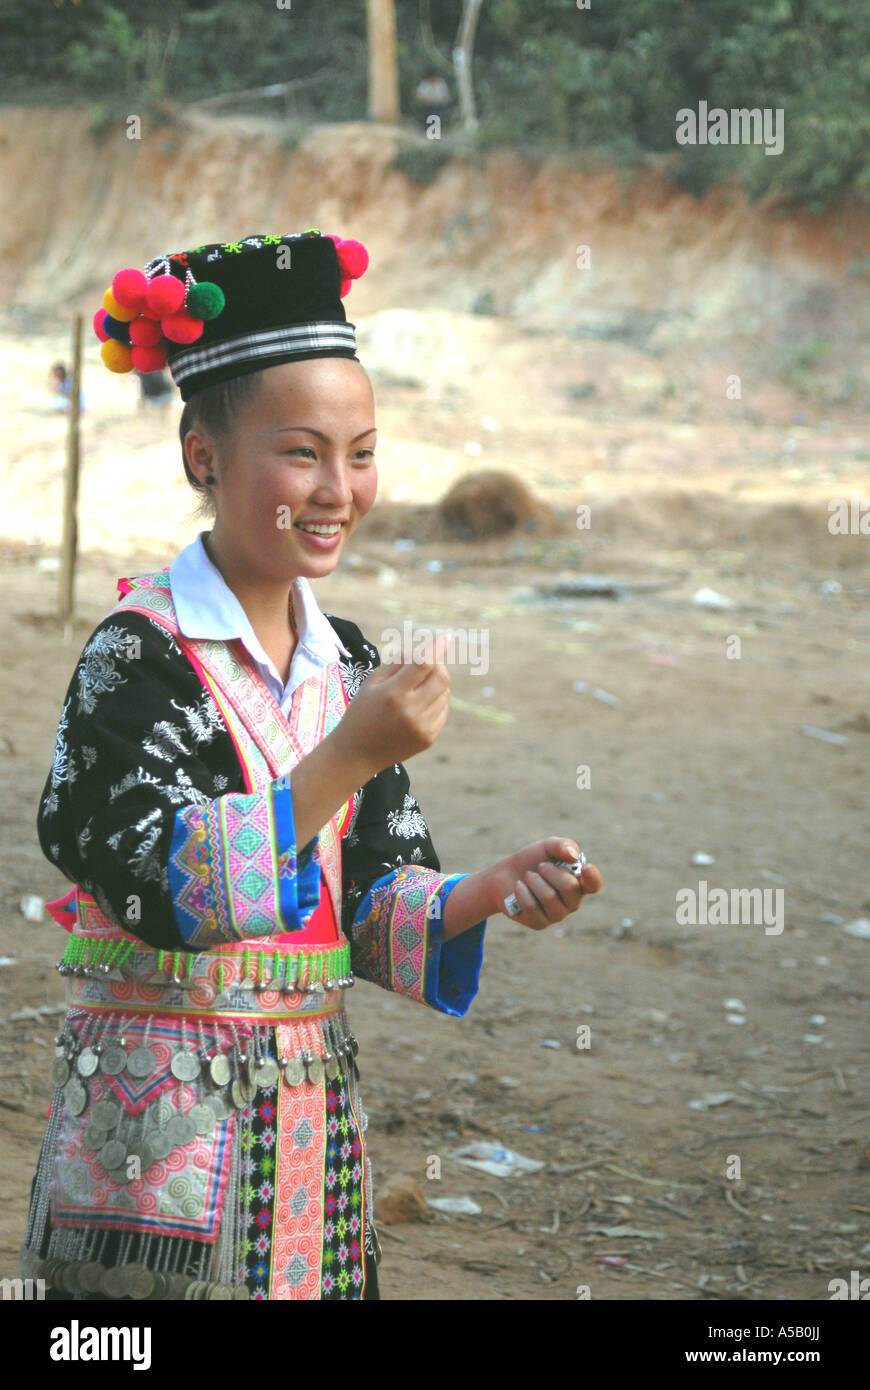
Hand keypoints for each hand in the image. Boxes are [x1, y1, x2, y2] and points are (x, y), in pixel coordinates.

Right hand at [331, 631, 453, 779]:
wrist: (356, 754)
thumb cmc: (361, 712)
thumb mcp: (371, 683)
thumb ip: (397, 663)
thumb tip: (424, 651)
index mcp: (392, 694)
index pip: (422, 664)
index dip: (436, 648)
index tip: (447, 636)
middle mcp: (410, 711)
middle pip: (441, 678)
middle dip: (438, 665)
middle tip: (427, 665)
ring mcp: (422, 727)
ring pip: (445, 693)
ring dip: (435, 684)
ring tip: (416, 689)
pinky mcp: (428, 738)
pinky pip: (443, 710)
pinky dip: (435, 701)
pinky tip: (417, 707)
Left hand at [484, 837, 601, 931]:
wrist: (504, 875)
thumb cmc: (532, 861)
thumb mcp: (547, 847)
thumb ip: (562, 845)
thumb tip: (574, 856)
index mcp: (579, 883)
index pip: (594, 884)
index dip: (593, 877)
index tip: (586, 868)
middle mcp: (572, 902)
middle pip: (570, 888)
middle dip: (550, 871)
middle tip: (540, 866)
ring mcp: (556, 915)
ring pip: (550, 897)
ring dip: (534, 880)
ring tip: (528, 876)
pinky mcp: (539, 923)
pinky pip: (532, 907)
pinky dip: (522, 891)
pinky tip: (519, 886)